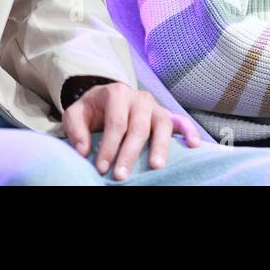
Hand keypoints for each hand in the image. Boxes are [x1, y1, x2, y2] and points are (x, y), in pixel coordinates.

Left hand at [61, 81, 202, 179]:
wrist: (107, 98)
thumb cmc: (93, 110)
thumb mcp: (77, 113)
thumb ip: (76, 129)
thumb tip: (84, 151)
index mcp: (116, 93)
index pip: (115, 123)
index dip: (109, 147)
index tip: (102, 168)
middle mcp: (138, 98)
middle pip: (138, 127)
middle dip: (130, 153)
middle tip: (121, 176)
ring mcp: (155, 106)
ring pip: (162, 124)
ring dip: (160, 146)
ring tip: (155, 167)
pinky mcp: (166, 114)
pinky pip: (181, 121)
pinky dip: (189, 131)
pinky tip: (193, 145)